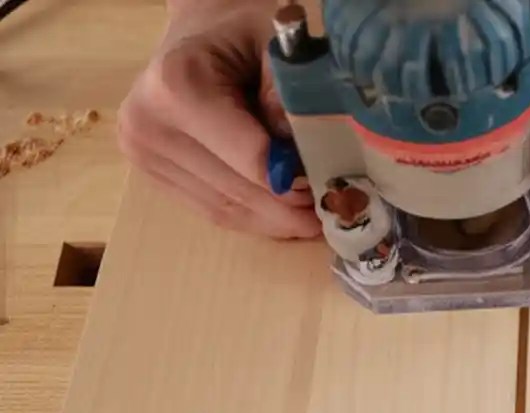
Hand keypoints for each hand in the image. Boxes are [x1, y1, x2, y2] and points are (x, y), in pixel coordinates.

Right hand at [118, 3, 319, 238]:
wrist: (202, 29)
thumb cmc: (246, 29)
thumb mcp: (280, 43)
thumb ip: (291, 94)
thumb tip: (301, 157)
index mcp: (178, 86)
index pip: (252, 161)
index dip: (300, 182)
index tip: (340, 190)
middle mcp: (148, 124)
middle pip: (239, 192)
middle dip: (293, 210)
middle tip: (340, 214)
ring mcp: (143, 152)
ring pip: (227, 210)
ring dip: (277, 222)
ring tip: (319, 218)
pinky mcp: (150, 172)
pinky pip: (213, 210)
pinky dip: (256, 218)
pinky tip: (288, 215)